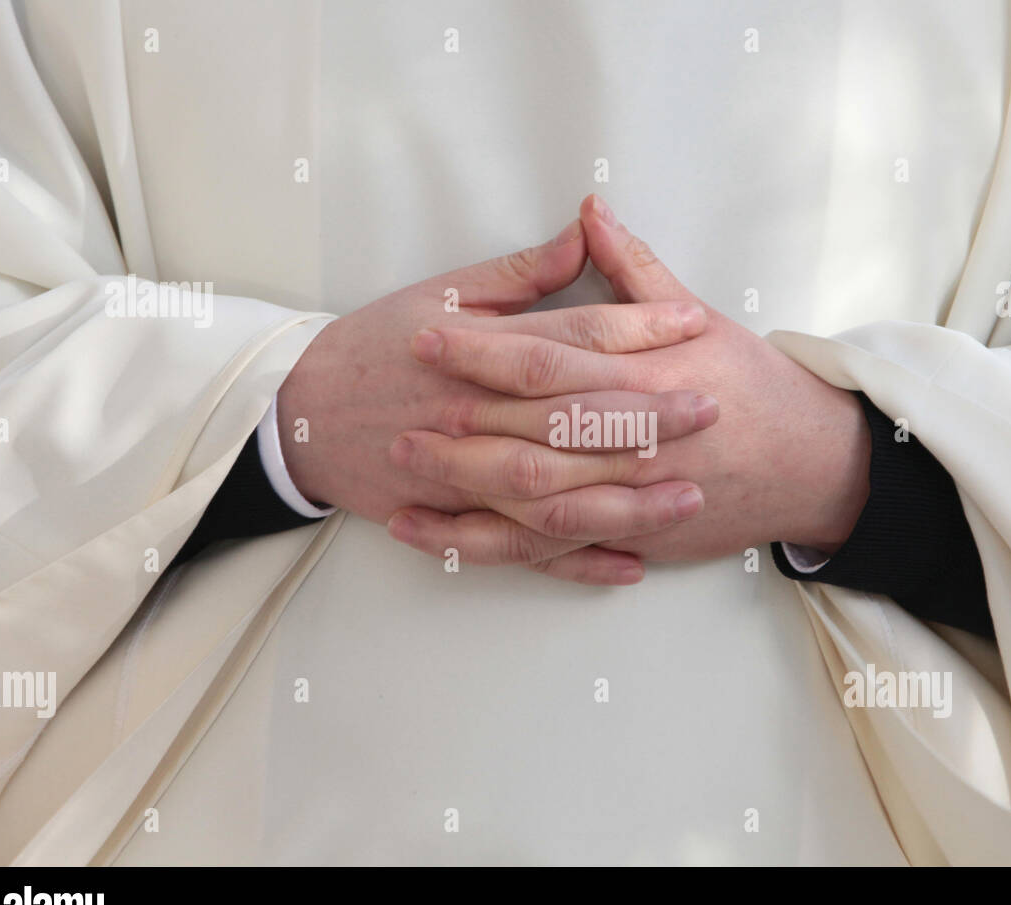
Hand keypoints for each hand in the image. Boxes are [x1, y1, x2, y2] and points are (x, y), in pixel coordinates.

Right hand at [276, 219, 717, 582]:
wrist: (299, 417)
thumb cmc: (376, 347)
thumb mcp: (440, 296)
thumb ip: (520, 274)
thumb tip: (584, 233)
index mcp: (476, 352)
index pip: (568, 338)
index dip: (634, 329)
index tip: (690, 322)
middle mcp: (475, 417)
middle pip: (573, 419)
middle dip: (647, 416)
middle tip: (711, 407)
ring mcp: (465, 478)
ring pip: (556, 495)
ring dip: (626, 498)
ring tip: (689, 495)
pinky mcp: (455, 522)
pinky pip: (523, 551)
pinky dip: (576, 562)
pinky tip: (630, 565)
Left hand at [387, 195, 870, 565]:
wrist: (811, 462)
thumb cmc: (753, 384)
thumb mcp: (701, 315)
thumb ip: (635, 269)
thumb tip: (590, 212)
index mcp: (646, 375)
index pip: (548, 360)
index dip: (482, 349)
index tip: (427, 336)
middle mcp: (638, 441)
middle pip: (535, 435)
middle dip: (465, 425)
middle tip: (402, 412)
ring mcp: (635, 499)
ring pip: (537, 503)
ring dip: (467, 491)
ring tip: (405, 478)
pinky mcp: (634, 539)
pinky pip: (553, 553)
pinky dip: (497, 549)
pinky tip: (438, 542)